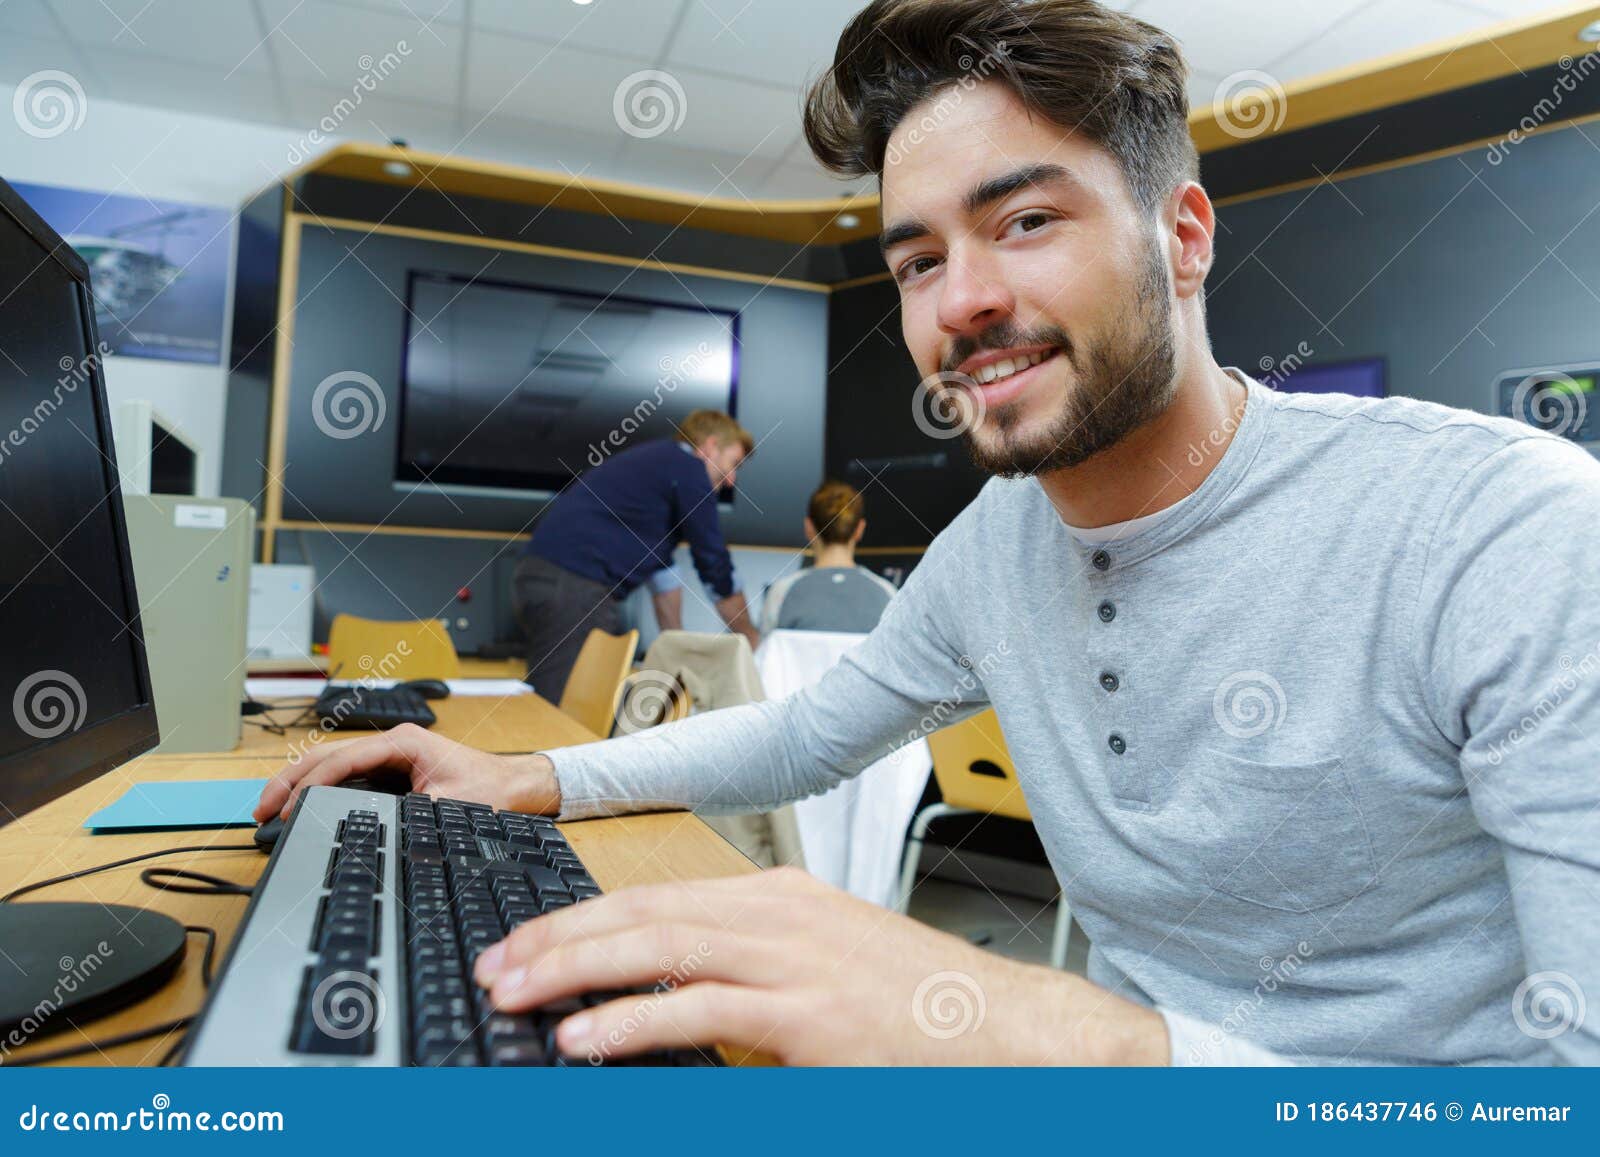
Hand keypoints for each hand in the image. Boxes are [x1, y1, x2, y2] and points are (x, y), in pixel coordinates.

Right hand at [252, 724, 559, 821]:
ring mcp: (390, 755)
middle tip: (261, 810)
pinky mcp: (391, 770)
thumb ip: (414, 814)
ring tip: (269, 810)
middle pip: (327, 756)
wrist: (517, 787)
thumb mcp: (453, 807)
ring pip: (331, 764)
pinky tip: (301, 807)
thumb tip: (380, 828)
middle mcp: (393, 743)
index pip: (344, 759)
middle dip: (291, 781)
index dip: (311, 783)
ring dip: (300, 785)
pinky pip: (346, 776)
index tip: (288, 807)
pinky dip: (319, 790)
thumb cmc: (492, 790)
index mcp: (404, 743)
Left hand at [471, 866, 1168, 1065]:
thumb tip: (666, 999)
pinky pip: (703, 1008)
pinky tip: (587, 1038)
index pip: (655, 894)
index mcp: (778, 896)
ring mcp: (796, 957)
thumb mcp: (822, 969)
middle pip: (643, 911)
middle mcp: (779, 913)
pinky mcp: (812, 1011)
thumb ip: (746, 973)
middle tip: (497, 966)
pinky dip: (634, 1021)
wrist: (1008, 1028)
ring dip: (576, 970)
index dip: (580, 918)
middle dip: (559, 938)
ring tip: (517, 994)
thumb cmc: (918, 1005)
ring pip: (660, 946)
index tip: (526, 944)